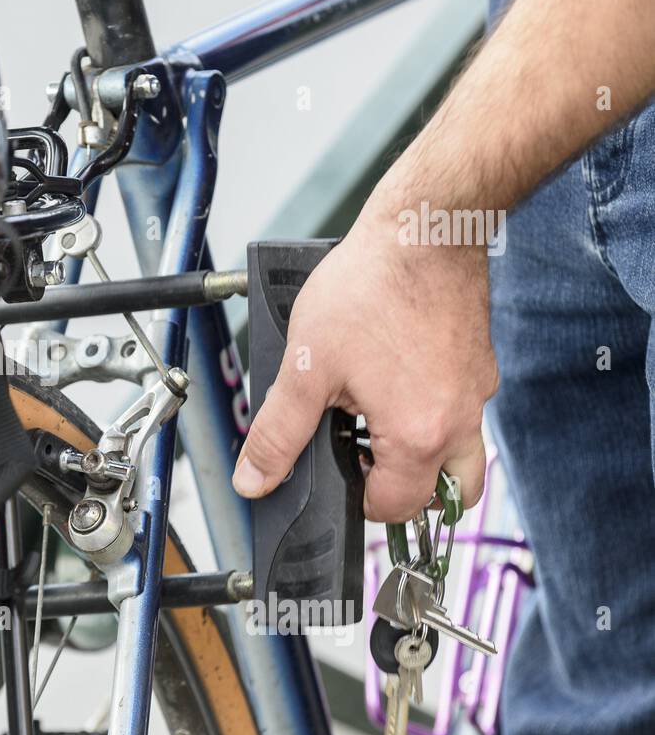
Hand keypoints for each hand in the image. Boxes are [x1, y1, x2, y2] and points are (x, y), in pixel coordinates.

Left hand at [232, 200, 497, 521]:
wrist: (424, 227)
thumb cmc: (372, 286)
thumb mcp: (305, 367)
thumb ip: (278, 433)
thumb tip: (255, 479)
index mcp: (419, 435)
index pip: (395, 507)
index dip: (358, 501)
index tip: (340, 476)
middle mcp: (461, 421)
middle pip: (445, 494)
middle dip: (404, 490)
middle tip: (365, 462)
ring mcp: (477, 391)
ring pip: (461, 454)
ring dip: (424, 456)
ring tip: (377, 425)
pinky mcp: (479, 362)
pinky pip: (462, 409)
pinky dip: (433, 412)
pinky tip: (393, 379)